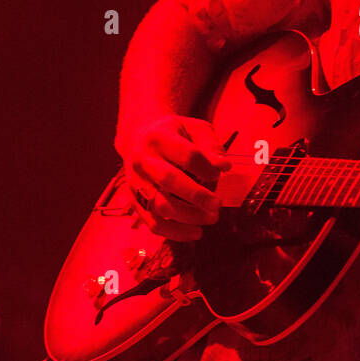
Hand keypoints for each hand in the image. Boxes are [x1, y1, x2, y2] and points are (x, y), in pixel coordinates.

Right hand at [118, 115, 230, 240]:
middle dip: (197, 196)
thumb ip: (210, 145)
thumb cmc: (173, 134)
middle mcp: (143, 160)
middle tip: (218, 205)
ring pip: (159, 205)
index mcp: (159, 138)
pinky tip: (195, 233)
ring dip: (188, 216)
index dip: (206, 167)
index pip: (186, 154)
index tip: (220, 174)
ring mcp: (136, 183)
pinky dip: (174, 232)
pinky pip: (152, 222)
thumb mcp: (193, 128)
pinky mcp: (135, 201)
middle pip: (169, 180)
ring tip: (211, 218)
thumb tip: (224, 166)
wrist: (138, 138)